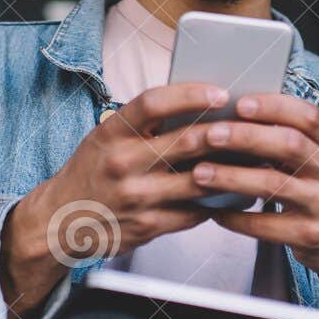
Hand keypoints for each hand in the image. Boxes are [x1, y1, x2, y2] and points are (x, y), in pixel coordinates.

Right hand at [0, 82, 254, 318]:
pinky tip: (235, 191)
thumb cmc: (92, 172)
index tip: (220, 92)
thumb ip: (144, 125)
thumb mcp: (106, 138)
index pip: (153, 103)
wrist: (60, 221)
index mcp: (111, 133)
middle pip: (185, 142)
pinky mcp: (148, 226)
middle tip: (253, 125)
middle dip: (225, 132)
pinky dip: (217, 200)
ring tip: (258, 158)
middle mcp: (122, 163)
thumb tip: (199, 107)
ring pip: (198, 179)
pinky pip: (194, 211)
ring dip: (232, 169)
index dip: (190, 94)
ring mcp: (136, 197)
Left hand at [191, 93, 318, 289]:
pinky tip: (216, 212)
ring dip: (231, 176)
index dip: (273, 106)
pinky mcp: (310, 235)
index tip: (240, 103)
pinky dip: (236, 218)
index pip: (308, 116)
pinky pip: (265, 225)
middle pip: (289, 144)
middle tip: (211, 134)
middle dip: (245, 136)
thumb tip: (237, 118)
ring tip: (200, 172)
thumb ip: (293, 141)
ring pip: (272, 184)